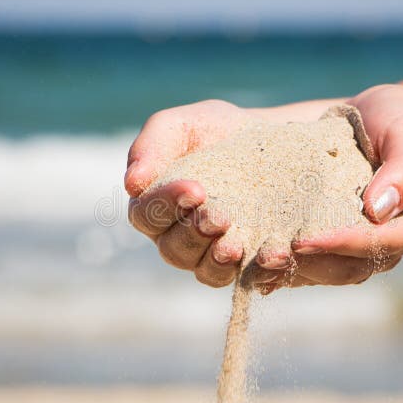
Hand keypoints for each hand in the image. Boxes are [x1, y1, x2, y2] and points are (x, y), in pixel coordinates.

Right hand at [125, 99, 251, 286]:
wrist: (270, 139)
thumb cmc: (215, 131)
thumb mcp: (183, 125)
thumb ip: (152, 144)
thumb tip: (132, 183)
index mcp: (154, 205)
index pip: (147, 214)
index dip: (167, 204)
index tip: (195, 188)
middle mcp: (176, 236)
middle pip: (173, 248)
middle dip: (194, 233)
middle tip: (219, 216)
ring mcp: (209, 253)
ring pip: (201, 268)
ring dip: (216, 259)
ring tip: (235, 244)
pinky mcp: (242, 263)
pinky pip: (238, 276)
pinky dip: (248, 270)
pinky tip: (264, 257)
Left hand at [252, 85, 402, 291]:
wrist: (382, 120)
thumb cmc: (400, 122)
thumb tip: (378, 210)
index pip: (378, 244)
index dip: (341, 245)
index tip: (303, 240)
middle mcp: (384, 245)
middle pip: (347, 268)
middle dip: (307, 265)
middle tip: (267, 256)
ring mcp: (356, 248)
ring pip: (324, 273)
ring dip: (289, 271)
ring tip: (253, 261)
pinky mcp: (330, 242)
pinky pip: (307, 263)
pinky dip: (280, 265)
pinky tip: (249, 261)